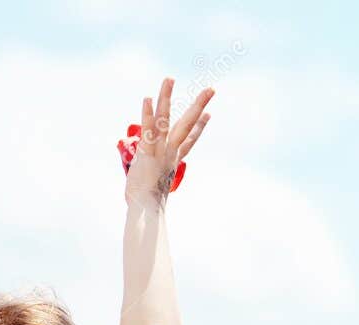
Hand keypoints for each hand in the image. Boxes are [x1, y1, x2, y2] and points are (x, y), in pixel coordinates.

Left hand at [124, 77, 212, 205]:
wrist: (146, 211)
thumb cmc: (147, 206)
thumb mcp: (152, 190)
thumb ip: (150, 186)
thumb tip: (150, 189)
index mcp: (174, 160)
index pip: (190, 141)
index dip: (200, 127)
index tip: (209, 114)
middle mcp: (170, 152)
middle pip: (187, 124)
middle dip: (199, 105)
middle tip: (212, 89)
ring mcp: (160, 151)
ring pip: (165, 119)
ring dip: (166, 97)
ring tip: (169, 78)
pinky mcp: (147, 152)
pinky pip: (148, 130)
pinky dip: (147, 114)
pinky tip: (148, 98)